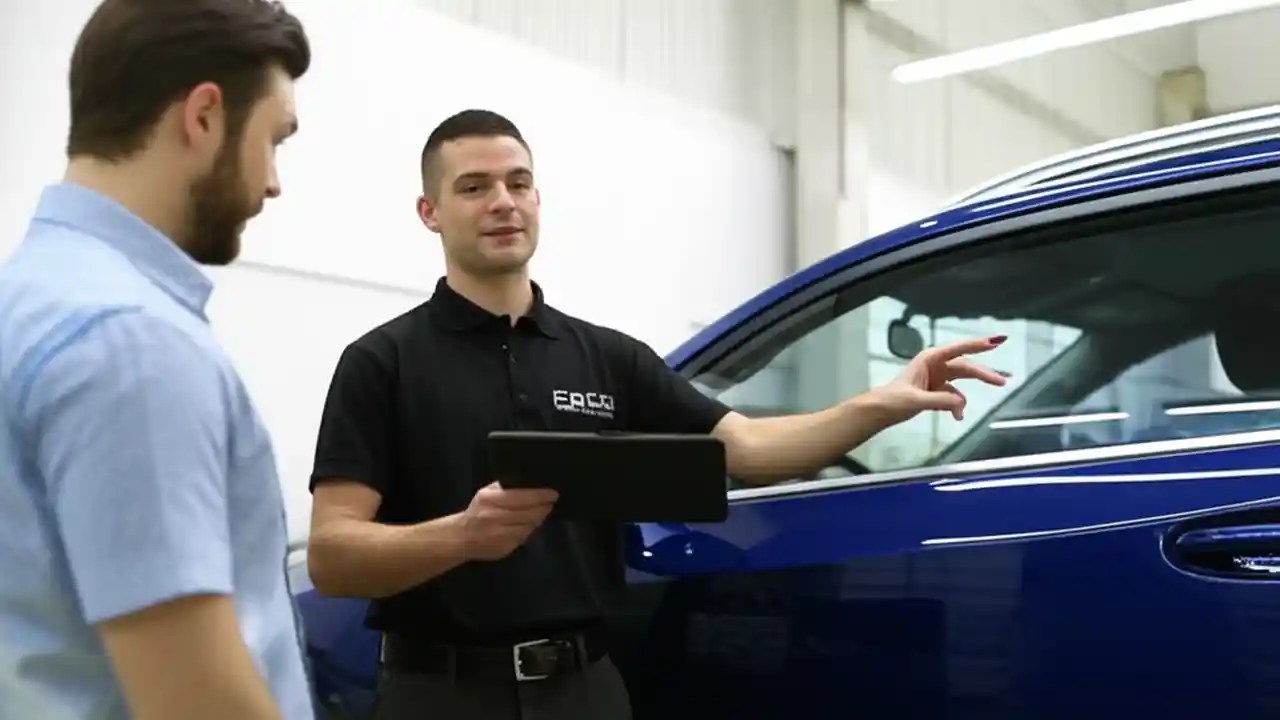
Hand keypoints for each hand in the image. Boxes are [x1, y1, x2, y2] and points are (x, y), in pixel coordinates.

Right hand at [459, 482, 558, 561]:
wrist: (461, 538)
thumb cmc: (477, 510)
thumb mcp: (487, 493)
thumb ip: (506, 488)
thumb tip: (531, 483)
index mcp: (490, 500)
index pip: (522, 497)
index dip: (541, 496)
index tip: (553, 494)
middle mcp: (495, 517)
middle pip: (530, 513)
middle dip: (544, 507)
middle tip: (551, 502)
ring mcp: (500, 535)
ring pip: (530, 526)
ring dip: (539, 519)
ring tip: (543, 511)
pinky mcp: (505, 548)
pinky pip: (525, 537)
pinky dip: (530, 530)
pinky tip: (530, 524)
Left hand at [876, 335, 1008, 422]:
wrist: (880, 411)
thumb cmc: (893, 401)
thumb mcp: (916, 400)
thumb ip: (940, 401)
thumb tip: (960, 404)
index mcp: (929, 359)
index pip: (958, 349)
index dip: (977, 344)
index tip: (996, 342)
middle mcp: (935, 365)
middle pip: (965, 367)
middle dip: (983, 374)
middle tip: (1002, 381)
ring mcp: (936, 377)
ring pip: (961, 381)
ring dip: (968, 395)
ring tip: (974, 406)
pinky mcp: (935, 390)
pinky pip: (953, 396)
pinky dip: (957, 406)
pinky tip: (957, 417)